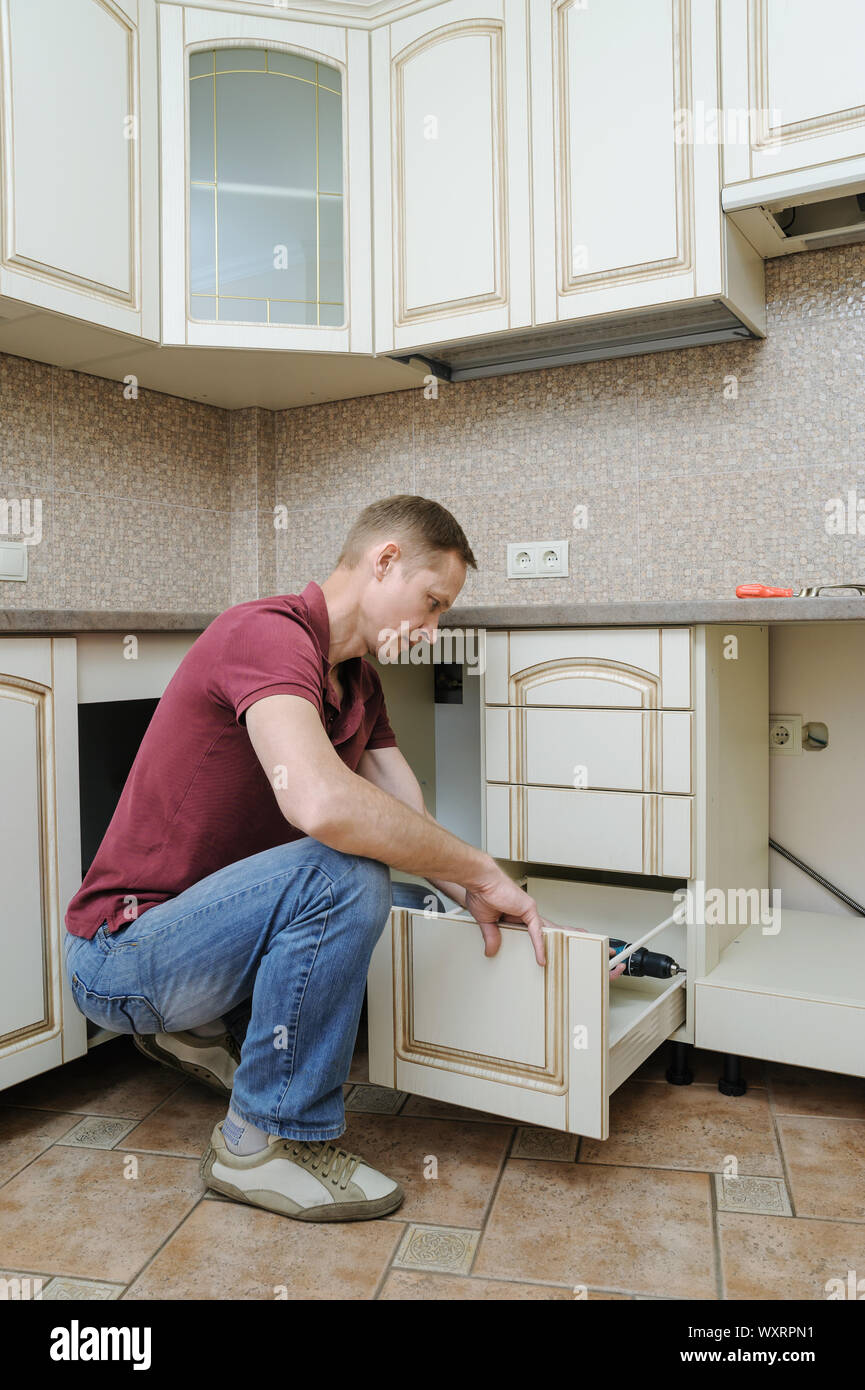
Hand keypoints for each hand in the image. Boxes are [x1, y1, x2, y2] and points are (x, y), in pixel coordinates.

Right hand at [464, 877, 627, 977]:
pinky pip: (535, 932)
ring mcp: (532, 913)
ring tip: (585, 952)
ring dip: (569, 942)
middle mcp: (533, 917)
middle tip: (601, 949)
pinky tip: (542, 958)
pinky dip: (539, 946)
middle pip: (560, 932)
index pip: (549, 934)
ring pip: (555, 932)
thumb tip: (491, 951)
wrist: (480, 881)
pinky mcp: (527, 911)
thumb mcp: (488, 923)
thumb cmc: (484, 895)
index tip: (574, 947)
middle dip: (580, 941)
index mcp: (525, 920)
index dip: (562, 940)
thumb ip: (492, 938)